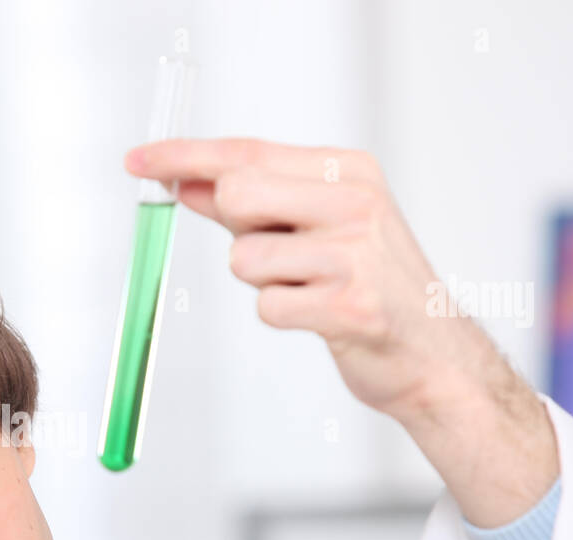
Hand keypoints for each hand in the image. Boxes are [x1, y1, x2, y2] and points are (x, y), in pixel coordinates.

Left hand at [124, 137, 558, 525]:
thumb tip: (185, 181)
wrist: (433, 353)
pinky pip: (267, 308)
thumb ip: (250, 203)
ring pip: (244, 259)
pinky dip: (281, 316)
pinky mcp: (350, 307)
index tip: (138, 161)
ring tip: (309, 289)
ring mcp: (356, 254)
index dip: (183, 156)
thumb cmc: (371, 285)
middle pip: (237, 193)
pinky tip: (319, 317)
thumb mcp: (315, 226)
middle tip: (278, 252)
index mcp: (347, 171)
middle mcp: (356, 202)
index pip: (246, 153)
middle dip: (237, 229)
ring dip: (262, 283)